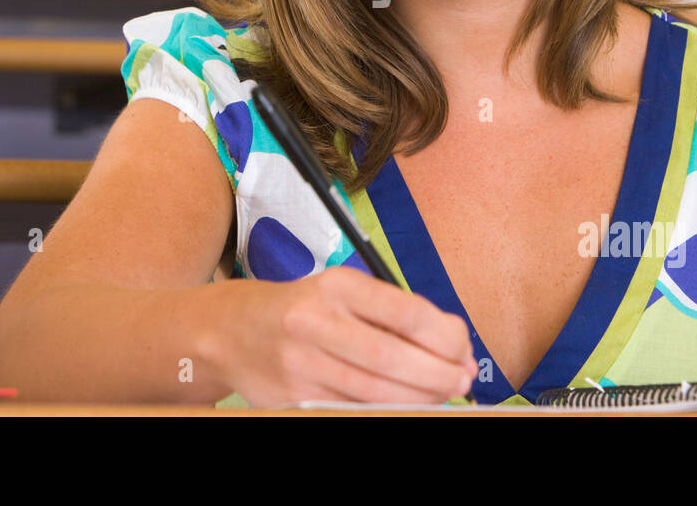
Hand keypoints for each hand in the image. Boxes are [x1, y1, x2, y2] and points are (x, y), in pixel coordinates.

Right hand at [204, 267, 477, 406]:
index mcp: (336, 286)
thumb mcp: (344, 293)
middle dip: (438, 375)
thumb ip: (394, 313)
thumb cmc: (304, 309)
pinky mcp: (292, 398)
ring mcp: (300, 364)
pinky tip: (405, 405)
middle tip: (462, 380)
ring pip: (375, 393)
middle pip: (392, 359)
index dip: (445, 336)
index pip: (405, 311)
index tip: (463, 349)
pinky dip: (386, 410)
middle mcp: (314, 322)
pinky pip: (351, 409)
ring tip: (442, 394)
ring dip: (419, 398)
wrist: (232, 330)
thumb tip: (455, 346)